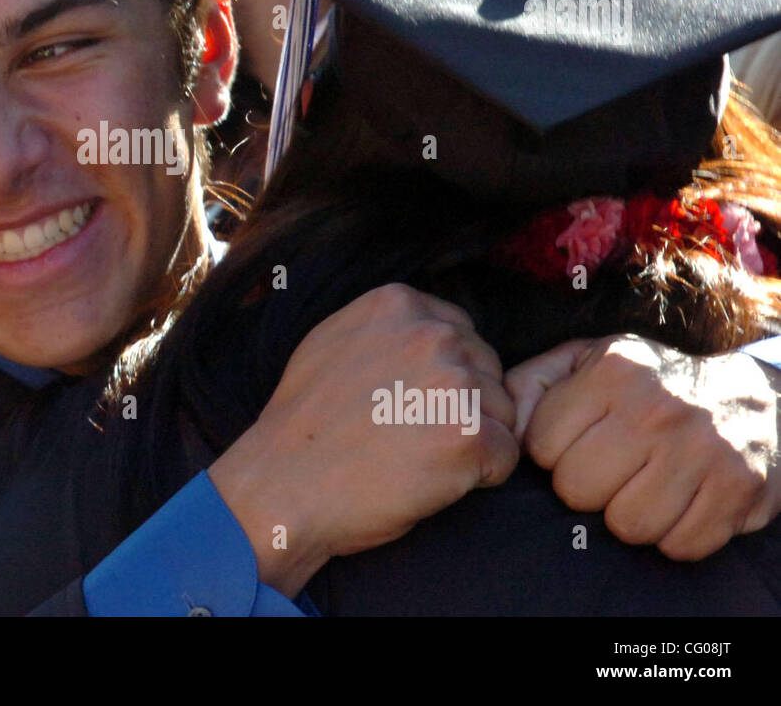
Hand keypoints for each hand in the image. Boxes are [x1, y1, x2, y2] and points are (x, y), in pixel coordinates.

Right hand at [209, 283, 518, 598]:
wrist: (283, 485)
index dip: (443, 376)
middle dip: (463, 404)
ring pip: (501, 412)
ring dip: (472, 439)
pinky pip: (506, 455)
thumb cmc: (305, 426)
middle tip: (411, 437)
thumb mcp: (332, 342)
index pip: (461, 333)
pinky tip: (433, 480)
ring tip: (417, 458)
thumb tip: (426, 327)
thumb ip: (385, 328)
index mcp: (397, 304)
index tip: (408, 403)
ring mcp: (452, 380)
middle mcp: (430, 332)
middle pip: (487, 369)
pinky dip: (481, 476)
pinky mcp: (468, 433)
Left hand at [505, 335, 780, 559]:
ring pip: (627, 525)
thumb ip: (531, 387)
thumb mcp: (586, 363)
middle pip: (577, 490)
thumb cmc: (647, 384)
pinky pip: (680, 545)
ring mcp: (702, 448)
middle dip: (585, 488)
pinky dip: (675, 536)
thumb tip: (504, 432)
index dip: (552, 453)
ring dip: (629, 517)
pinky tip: (678, 504)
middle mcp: (656, 407)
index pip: (541, 447)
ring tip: (643, 487)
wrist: (752, 395)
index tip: (575, 443)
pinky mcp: (738, 486)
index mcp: (612, 371)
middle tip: (609, 471)